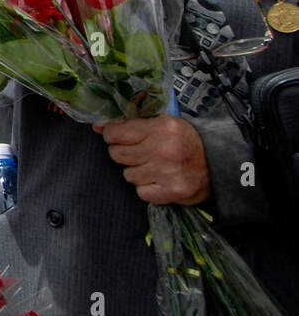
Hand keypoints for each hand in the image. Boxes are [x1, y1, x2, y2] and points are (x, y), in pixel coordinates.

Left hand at [94, 115, 209, 204]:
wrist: (218, 163)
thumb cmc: (185, 141)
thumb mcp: (162, 123)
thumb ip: (130, 123)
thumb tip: (98, 127)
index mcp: (160, 127)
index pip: (116, 133)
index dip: (113, 136)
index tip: (117, 138)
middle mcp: (163, 149)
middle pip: (118, 155)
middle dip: (123, 153)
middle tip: (138, 153)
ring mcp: (167, 172)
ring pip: (128, 175)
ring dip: (136, 171)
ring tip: (152, 166)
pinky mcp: (172, 191)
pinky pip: (141, 192)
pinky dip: (147, 188)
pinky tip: (159, 180)